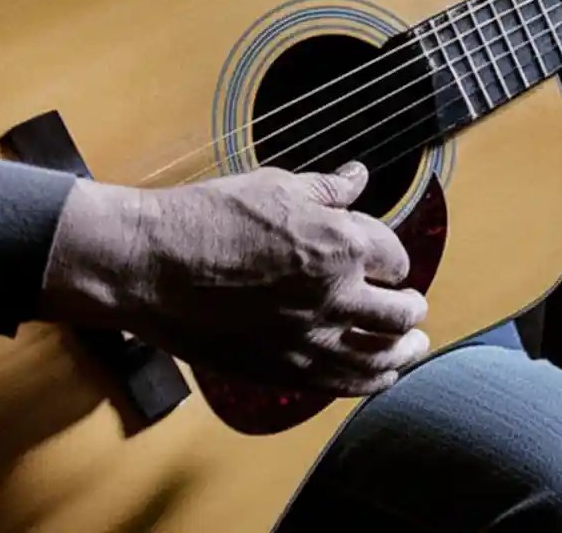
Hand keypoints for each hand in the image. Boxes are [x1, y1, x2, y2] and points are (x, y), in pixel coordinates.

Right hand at [41, 161, 428, 395]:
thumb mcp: (275, 186)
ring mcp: (311, 338)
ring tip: (412, 345)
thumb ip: (328, 189)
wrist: (148, 265)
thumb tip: (358, 177)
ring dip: (405, 350)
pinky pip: (346, 384)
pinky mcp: (285, 370)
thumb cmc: (204, 220)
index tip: (385, 262)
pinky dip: (371, 381)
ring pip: (383, 355)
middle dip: (411, 308)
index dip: (391, 258)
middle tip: (413, 307)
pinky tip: (379, 376)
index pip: (394, 257)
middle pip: (401, 312)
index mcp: (340, 244)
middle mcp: (336, 295)